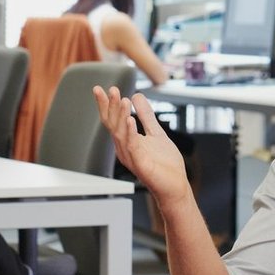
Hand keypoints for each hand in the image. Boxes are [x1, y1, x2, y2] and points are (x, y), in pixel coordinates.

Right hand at [93, 86, 190, 205]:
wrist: (175, 186)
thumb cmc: (164, 164)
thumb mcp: (156, 132)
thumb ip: (146, 115)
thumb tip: (136, 96)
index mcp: (126, 141)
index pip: (112, 120)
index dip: (106, 105)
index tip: (100, 88)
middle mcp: (124, 148)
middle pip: (112, 125)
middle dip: (110, 107)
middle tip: (110, 89)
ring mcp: (131, 157)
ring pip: (120, 133)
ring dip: (120, 116)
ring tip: (121, 98)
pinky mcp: (140, 164)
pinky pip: (132, 146)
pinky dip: (130, 132)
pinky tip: (130, 119)